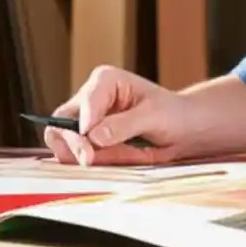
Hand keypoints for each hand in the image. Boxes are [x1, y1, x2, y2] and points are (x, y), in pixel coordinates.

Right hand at [43, 65, 192, 166]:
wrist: (183, 130)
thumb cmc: (173, 114)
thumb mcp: (153, 116)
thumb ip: (123, 125)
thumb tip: (94, 136)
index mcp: (104, 81)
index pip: (83, 103)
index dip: (82, 126)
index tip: (88, 148)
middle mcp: (89, 99)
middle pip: (61, 124)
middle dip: (74, 144)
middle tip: (88, 161)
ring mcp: (85, 122)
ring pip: (65, 144)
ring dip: (86, 157)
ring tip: (122, 157)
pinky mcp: (89, 143)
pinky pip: (78, 158)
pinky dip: (93, 165)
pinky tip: (119, 161)